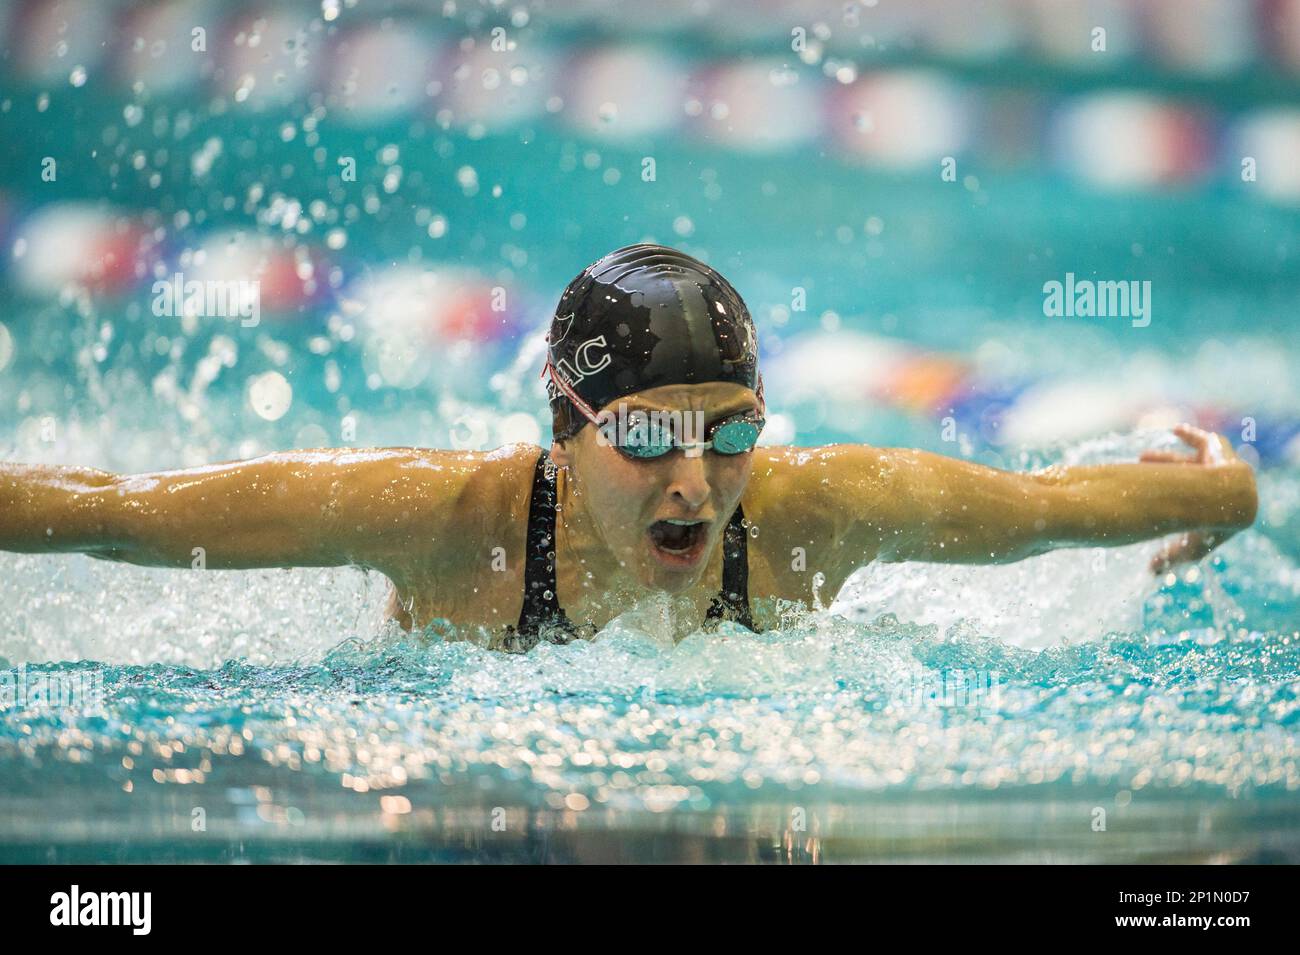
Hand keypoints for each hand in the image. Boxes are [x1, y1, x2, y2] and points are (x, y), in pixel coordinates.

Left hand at [1140, 424, 1252, 573]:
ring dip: (1170, 460)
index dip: (1171, 501)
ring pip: (1193, 463)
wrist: (1231, 502)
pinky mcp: (1223, 453)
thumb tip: (1151, 570)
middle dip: (1164, 480)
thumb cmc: (1211, 526)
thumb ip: (1172, 557)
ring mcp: (1221, 470)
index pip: (1190, 505)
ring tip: (1142, 457)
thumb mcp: (1190, 547)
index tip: (1148, 495)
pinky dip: (1193, 435)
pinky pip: (1210, 441)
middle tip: (1139, 479)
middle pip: (1188, 481)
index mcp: (1211, 510)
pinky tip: (1176, 429)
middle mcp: (1217, 489)